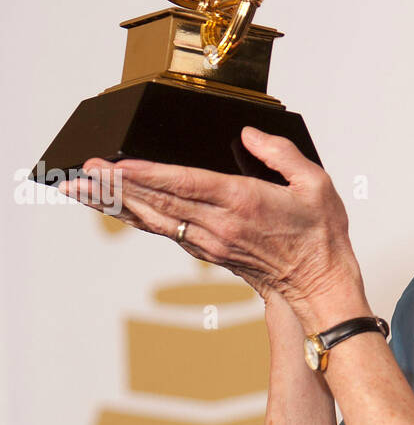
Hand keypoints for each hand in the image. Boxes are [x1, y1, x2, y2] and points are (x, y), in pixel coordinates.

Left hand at [61, 128, 365, 316]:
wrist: (320, 289)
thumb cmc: (322, 239)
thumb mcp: (316, 184)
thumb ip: (280, 153)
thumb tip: (250, 135)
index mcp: (243, 203)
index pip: (184, 184)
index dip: (145, 175)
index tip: (114, 165)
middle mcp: (220, 225)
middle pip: (158, 202)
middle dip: (115, 186)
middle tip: (81, 173)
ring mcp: (211, 242)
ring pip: (156, 219)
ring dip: (117, 203)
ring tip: (84, 190)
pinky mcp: (210, 252)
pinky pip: (167, 231)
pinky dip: (139, 218)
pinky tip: (121, 208)